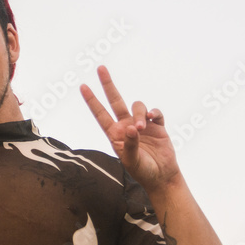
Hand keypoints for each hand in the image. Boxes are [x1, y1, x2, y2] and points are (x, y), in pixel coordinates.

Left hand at [80, 65, 179, 188]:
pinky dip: (153, 113)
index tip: (82, 86)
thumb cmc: (143, 171)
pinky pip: (154, 112)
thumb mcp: (132, 160)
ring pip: (137, 106)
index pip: (100, 114)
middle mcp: (126, 126)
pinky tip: (152, 120)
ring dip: (139, 114)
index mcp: (114, 134)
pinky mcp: (157, 125)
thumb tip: (131, 128)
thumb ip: (129, 144)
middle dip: (108, 84)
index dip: (91, 100)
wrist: (162, 176)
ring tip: (142, 128)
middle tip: (100, 68)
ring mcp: (141, 124)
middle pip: (115, 100)